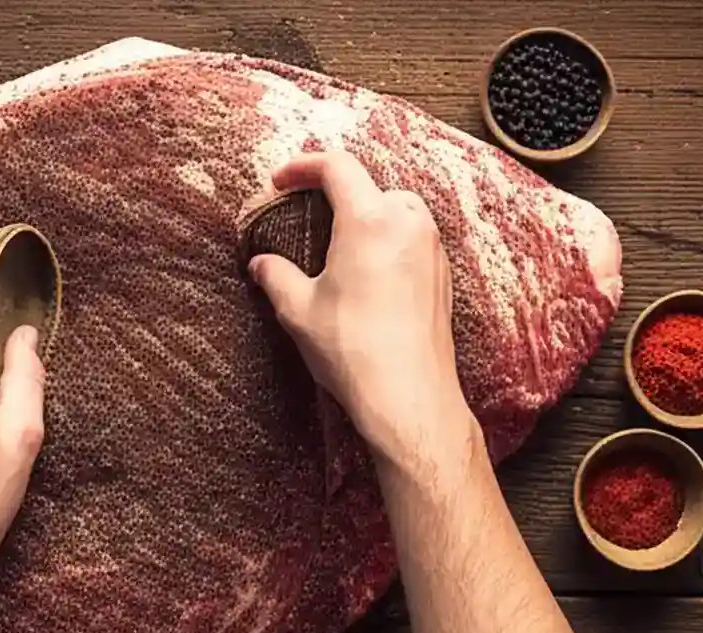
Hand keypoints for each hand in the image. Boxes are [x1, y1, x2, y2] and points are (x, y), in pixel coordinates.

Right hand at [248, 152, 471, 464]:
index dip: (303, 166)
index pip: (337, 167)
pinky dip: (387, 241)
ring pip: (397, 209)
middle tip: (307, 212)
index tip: (281, 180)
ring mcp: (431, 249)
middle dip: (336, 191)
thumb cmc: (353, 350)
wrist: (409, 396)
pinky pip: (413, 239)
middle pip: (370, 185)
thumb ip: (276, 276)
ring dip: (366, 215)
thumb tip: (260, 264)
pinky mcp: (442, 276)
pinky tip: (366, 273)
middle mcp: (407, 224)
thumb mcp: (298, 310)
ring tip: (337, 242)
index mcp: (369, 220)